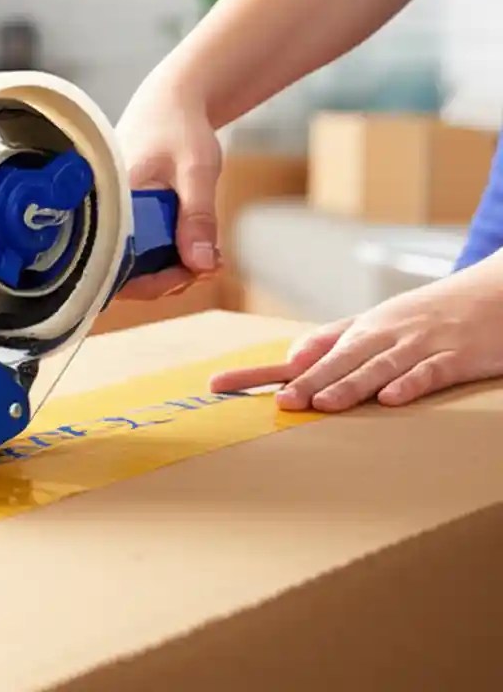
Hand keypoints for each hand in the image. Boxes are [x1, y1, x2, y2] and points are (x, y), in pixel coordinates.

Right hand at [115, 79, 223, 299]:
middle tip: (207, 267)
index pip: (112, 265)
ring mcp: (110, 219)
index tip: (190, 274)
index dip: (149, 282)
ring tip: (208, 258)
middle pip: (119, 273)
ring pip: (131, 265)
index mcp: (105, 201)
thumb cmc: (179, 126)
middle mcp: (100, 214)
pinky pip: (138, 251)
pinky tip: (196, 249)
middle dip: (165, 280)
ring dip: (169, 271)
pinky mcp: (123, 220)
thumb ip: (197, 218)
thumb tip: (200, 265)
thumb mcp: (196, 170)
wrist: (174, 101)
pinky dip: (167, 257)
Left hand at [210, 256, 502, 410]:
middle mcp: (382, 335)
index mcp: (359, 330)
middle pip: (338, 360)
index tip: (218, 385)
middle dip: (307, 382)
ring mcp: (419, 344)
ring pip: (379, 366)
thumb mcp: (379, 322)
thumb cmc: (432, 311)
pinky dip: (411, 383)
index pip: (301, 353)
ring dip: (350, 384)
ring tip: (322, 403)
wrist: (497, 290)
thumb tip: (291, 357)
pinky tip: (392, 399)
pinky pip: (430, 371)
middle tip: (279, 403)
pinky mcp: (456, 356)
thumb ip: (335, 339)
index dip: (261, 371)